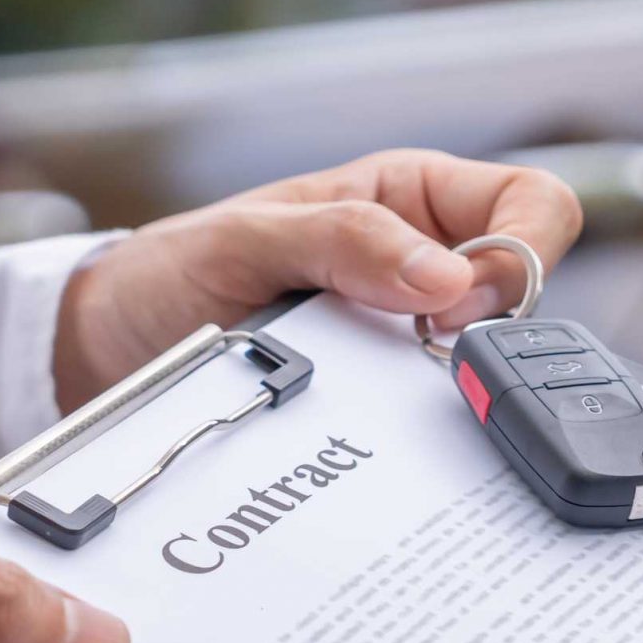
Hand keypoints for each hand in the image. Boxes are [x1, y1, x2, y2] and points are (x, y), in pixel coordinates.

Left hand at [53, 148, 584, 407]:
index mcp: (412, 200)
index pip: (531, 204)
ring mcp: (413, 345)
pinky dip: (424, 441)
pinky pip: (441, 428)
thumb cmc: (172, 272)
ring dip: (453, 395)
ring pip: (492, 374)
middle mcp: (429, 269)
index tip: (458, 304)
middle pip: (529, 301)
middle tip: (416, 360)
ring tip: (378, 396)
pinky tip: (381, 442)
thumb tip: (446, 279)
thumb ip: (343, 241)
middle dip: (491, 338)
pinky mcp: (390, 408)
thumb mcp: (246, 238)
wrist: (110, 351)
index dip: (520, 254)